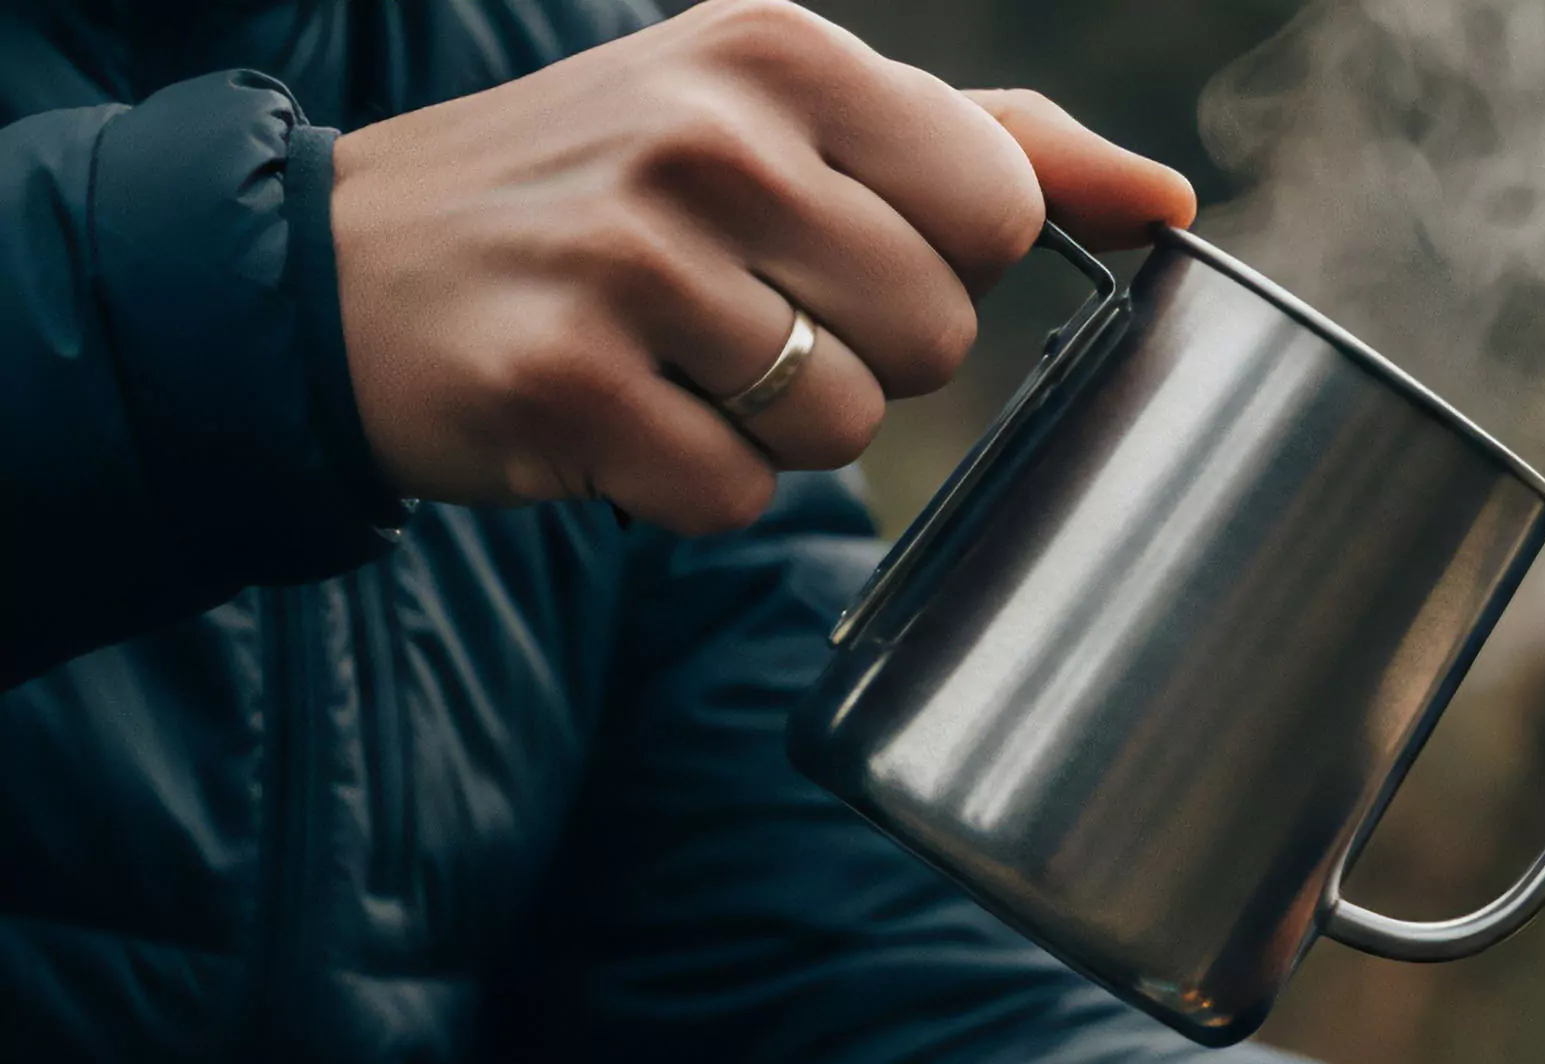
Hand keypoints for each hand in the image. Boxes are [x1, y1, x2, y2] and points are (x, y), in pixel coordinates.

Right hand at [331, 0, 1193, 533]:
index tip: (827, 237)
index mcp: (780, 53)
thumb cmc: (607, 193)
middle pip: (935, 335)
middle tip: (730, 308)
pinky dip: (683, 485)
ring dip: (768, 425)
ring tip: (666, 356)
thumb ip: (988, 147)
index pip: (995, 211)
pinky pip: (734, 496)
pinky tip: (610, 412)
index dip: (933, 259)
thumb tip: (1169, 199)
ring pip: (843, 426)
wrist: (341, 270)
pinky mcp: (567, 383)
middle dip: (854, 353)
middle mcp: (708, 135)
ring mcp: (631, 258)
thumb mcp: (781, 117)